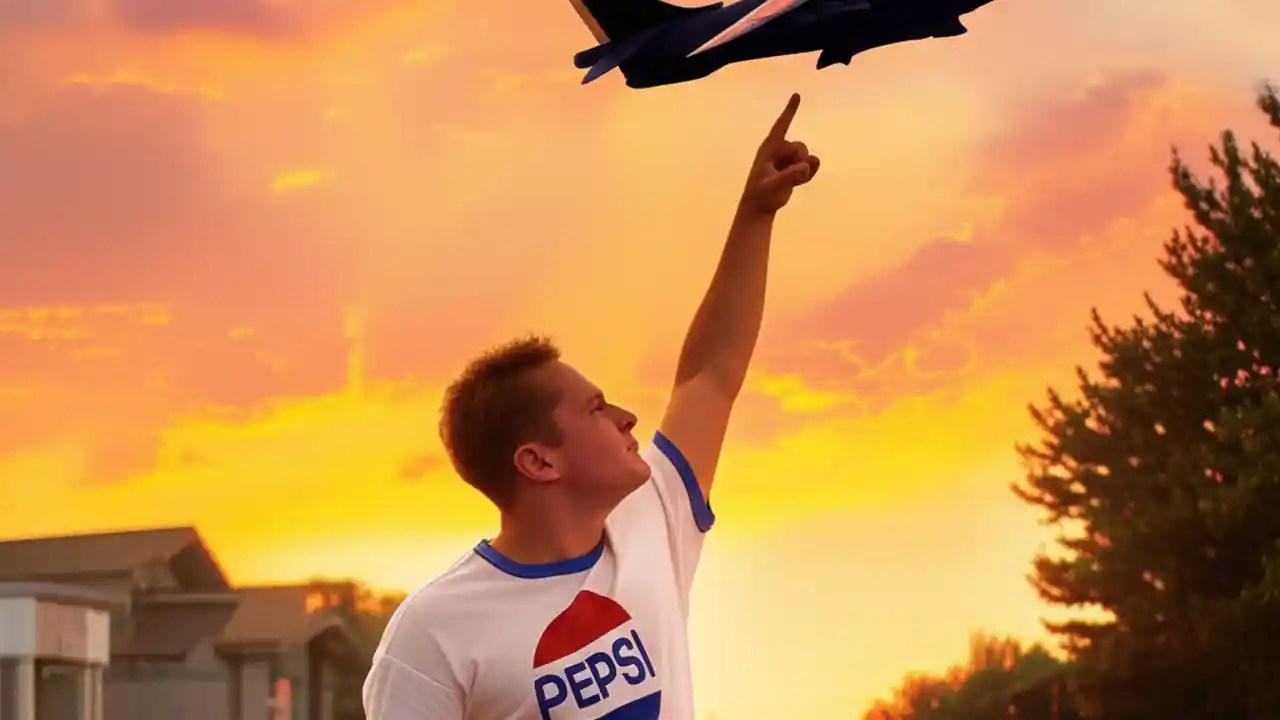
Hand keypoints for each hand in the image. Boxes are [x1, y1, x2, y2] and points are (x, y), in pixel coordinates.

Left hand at [739, 92, 819, 216]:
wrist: (760, 207)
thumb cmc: (761, 195)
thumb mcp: (774, 186)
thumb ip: (789, 177)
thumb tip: (806, 167)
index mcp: (769, 148)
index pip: (781, 125)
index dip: (789, 111)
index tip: (796, 95)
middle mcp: (778, 151)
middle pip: (800, 147)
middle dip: (800, 160)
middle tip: (787, 174)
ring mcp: (787, 160)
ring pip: (806, 155)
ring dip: (804, 168)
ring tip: (790, 180)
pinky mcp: (794, 169)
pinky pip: (810, 165)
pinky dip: (810, 173)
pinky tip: (802, 181)